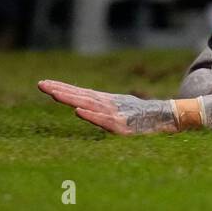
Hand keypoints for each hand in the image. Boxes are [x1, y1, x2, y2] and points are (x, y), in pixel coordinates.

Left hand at [38, 79, 176, 134]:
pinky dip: (91, 115)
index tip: (44, 83)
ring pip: (89, 105)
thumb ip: (102, 109)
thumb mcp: (121, 109)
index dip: (63, 88)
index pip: (80, 93)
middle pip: (80, 96)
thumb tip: (83, 106)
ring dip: (71, 99)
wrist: (171, 118)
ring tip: (54, 94)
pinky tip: (79, 112)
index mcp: (107, 101)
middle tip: (40, 84)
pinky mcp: (123, 127)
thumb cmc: (146, 116)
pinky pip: (104, 121)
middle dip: (60, 90)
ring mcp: (115, 114)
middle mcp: (109, 104)